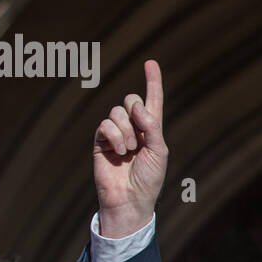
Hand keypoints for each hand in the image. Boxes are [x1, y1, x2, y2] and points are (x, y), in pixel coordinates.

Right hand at [92, 59, 168, 236]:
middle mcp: (134, 127)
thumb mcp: (160, 150)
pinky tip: (118, 152)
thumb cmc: (149, 179)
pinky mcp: (101, 141)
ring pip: (117, 112)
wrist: (130, 199)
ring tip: (129, 151)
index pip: (153, 100)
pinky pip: (105, 125)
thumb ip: (151, 125)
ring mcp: (116, 133)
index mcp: (152, 129)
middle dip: (136, 115)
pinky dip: (115, 137)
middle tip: (140, 139)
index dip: (152, 81)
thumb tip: (135, 106)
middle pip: (131, 100)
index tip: (150, 62)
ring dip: (126, 132)